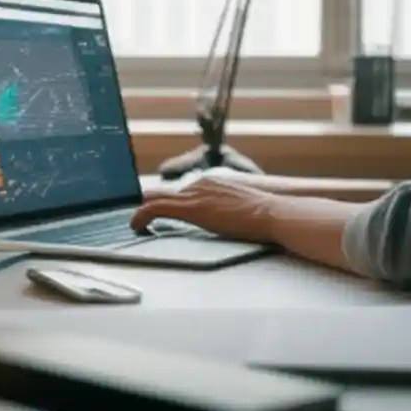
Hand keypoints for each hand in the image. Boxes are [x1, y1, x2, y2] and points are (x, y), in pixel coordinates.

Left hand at [130, 176, 282, 243]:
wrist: (273, 213)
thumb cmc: (265, 217)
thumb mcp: (240, 210)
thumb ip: (226, 211)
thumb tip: (223, 221)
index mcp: (212, 183)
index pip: (180, 191)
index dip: (166, 205)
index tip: (156, 216)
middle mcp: (200, 184)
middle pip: (163, 194)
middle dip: (151, 208)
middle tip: (142, 224)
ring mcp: (195, 194)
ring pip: (154, 199)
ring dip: (143, 214)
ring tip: (137, 228)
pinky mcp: (190, 207)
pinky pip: (155, 208)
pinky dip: (140, 217)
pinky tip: (136, 228)